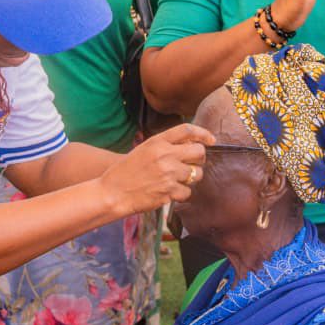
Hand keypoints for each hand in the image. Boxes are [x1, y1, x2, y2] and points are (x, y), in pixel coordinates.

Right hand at [98, 123, 214, 215]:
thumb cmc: (128, 171)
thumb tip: (192, 143)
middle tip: (192, 164)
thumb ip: (166, 144)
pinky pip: (188, 192)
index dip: (203, 133)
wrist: (113, 192)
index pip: (187, 130)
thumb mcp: (145, 149)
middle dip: (199, 159)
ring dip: (191, 178)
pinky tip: (169, 192)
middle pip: (199, 152)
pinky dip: (181, 194)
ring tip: (176, 180)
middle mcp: (165, 155)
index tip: (211, 140)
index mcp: (158, 141)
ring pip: (197, 174)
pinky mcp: (169, 192)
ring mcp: (168, 174)